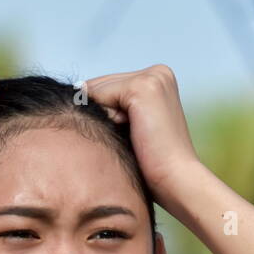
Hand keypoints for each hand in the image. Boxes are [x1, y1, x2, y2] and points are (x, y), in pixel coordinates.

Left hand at [80, 65, 201, 205]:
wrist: (177, 180)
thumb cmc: (154, 165)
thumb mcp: (133, 127)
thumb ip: (114, 107)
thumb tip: (77, 93)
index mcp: (159, 79)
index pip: (109, 86)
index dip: (103, 112)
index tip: (127, 135)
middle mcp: (158, 72)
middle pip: (101, 85)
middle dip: (101, 113)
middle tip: (132, 139)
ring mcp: (153, 77)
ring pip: (98, 91)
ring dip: (105, 118)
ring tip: (135, 137)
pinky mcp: (143, 87)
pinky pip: (101, 96)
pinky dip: (107, 119)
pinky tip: (132, 135)